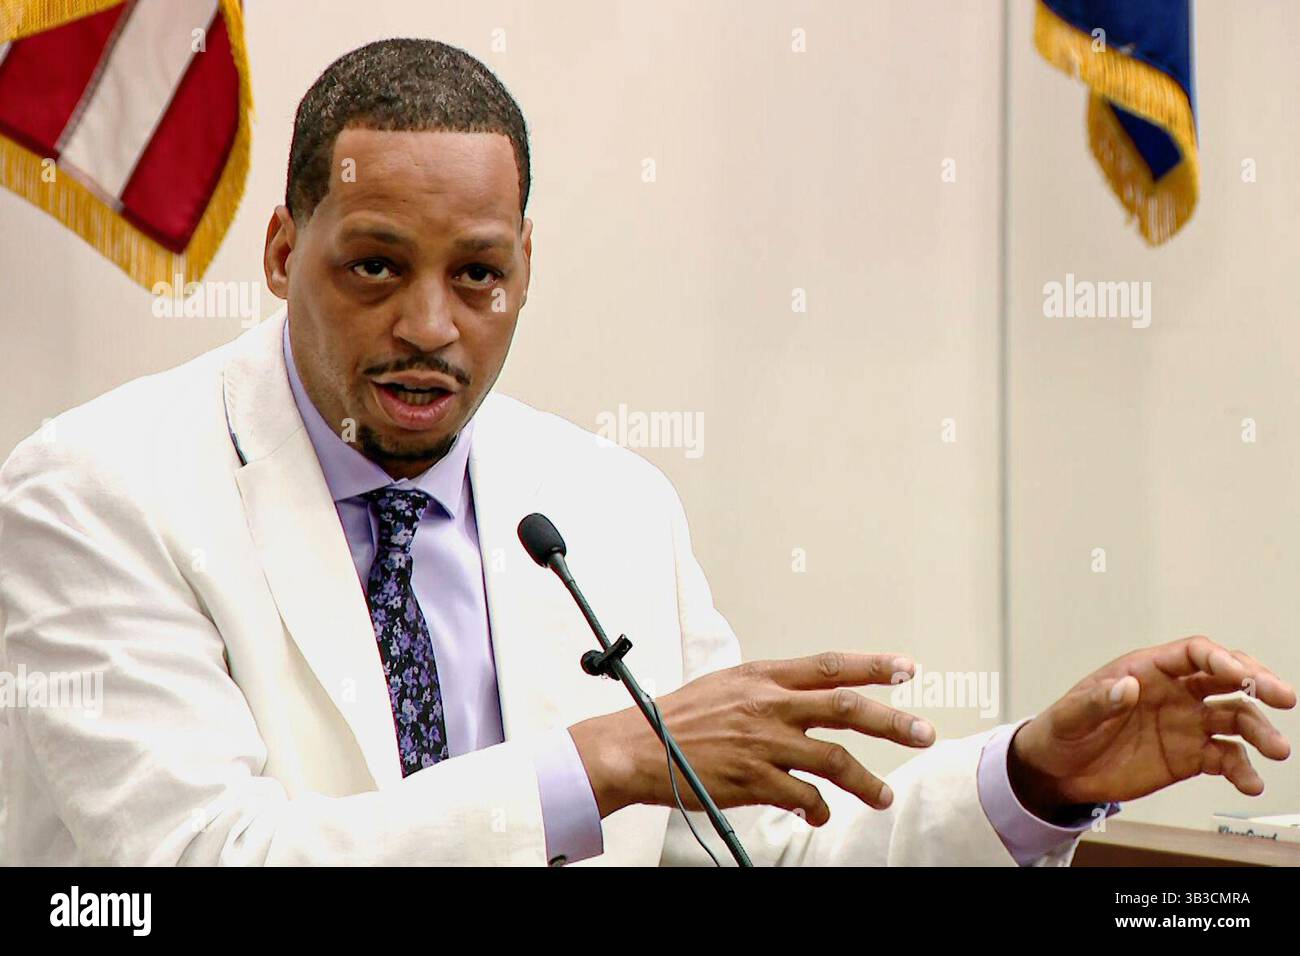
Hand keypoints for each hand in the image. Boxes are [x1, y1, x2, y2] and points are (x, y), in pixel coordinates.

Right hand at [568, 652, 934, 825]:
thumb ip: (769, 692)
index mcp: (762, 677)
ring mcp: (764, 744)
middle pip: (847, 709)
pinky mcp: (755, 781)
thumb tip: (806, 698)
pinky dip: (818, 807)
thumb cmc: (676, 719)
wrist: (637, 749)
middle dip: (893, 722)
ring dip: (866, 782)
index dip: (872, 665)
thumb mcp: (726, 686)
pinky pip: (803, 796)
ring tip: (884, 795)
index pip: (829, 666)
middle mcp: (769, 706)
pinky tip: (821, 813)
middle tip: (924, 733)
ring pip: (835, 761)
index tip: (906, 668)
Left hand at [1008, 636, 1295, 816]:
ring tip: (1277, 749)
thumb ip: (1099, 701)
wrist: (1060, 771)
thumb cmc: (1063, 730)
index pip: (1193, 654)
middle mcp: (1175, 693)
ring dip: (1259, 730)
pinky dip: (1242, 769)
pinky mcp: (1189, 756)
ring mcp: (1186, 724)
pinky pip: (1225, 758)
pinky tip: (1250, 782)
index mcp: (1147, 670)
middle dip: (1257, 683)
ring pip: (1235, 718)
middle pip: (1226, 678)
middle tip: (1283, 697)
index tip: (1240, 674)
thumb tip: (1127, 687)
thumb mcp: (1071, 715)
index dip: (1219, 658)